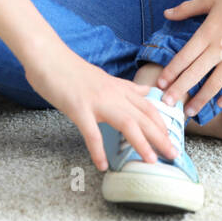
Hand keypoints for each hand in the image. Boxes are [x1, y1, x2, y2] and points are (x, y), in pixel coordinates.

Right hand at [23, 45, 177, 172]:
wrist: (48, 56)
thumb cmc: (70, 69)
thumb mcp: (103, 77)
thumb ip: (124, 87)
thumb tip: (143, 91)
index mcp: (118, 87)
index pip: (147, 106)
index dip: (161, 123)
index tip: (171, 137)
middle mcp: (112, 94)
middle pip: (143, 117)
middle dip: (160, 137)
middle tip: (174, 154)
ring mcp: (96, 101)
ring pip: (127, 124)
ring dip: (141, 144)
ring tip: (151, 161)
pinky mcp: (78, 108)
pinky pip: (91, 133)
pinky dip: (98, 150)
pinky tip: (102, 165)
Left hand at [156, 0, 221, 117]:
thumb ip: (187, 8)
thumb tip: (166, 13)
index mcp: (208, 32)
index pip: (184, 57)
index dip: (170, 72)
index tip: (160, 85)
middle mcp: (220, 47)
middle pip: (195, 73)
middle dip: (179, 90)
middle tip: (166, 104)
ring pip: (215, 84)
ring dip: (201, 99)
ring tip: (189, 112)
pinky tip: (219, 104)